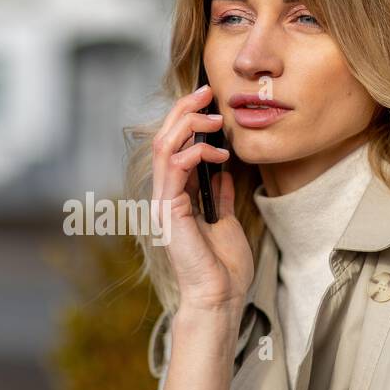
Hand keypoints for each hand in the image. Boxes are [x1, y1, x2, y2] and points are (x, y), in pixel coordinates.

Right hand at [150, 84, 252, 314]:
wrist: (219, 297)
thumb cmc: (223, 268)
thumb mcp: (226, 221)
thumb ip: (219, 195)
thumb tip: (223, 171)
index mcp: (175, 197)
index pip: (173, 146)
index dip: (187, 119)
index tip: (210, 102)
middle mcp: (164, 196)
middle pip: (164, 138)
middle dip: (184, 110)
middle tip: (207, 92)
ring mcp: (163, 203)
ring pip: (164, 146)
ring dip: (189, 125)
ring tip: (215, 118)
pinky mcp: (169, 210)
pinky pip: (174, 167)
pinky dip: (196, 152)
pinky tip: (219, 153)